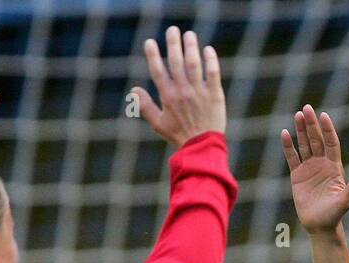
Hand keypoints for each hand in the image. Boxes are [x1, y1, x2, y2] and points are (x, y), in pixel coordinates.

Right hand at [131, 26, 226, 146]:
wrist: (201, 147)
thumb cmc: (179, 135)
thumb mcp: (158, 124)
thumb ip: (145, 106)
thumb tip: (134, 90)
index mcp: (168, 97)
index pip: (158, 72)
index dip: (153, 56)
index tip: (150, 42)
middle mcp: (182, 92)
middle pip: (176, 62)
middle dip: (173, 44)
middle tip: (172, 30)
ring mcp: (199, 92)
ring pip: (194, 65)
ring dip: (191, 47)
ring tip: (189, 34)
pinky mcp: (214, 95)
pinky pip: (212, 74)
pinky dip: (210, 61)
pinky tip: (208, 49)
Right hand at [281, 105, 348, 233]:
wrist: (320, 226)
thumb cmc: (335, 215)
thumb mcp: (346, 200)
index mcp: (334, 167)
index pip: (331, 143)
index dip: (327, 129)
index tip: (323, 116)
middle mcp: (322, 164)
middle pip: (316, 140)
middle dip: (312, 124)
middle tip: (307, 108)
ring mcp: (309, 169)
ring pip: (304, 145)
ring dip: (301, 130)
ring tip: (297, 115)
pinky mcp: (297, 176)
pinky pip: (292, 158)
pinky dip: (288, 146)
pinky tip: (284, 134)